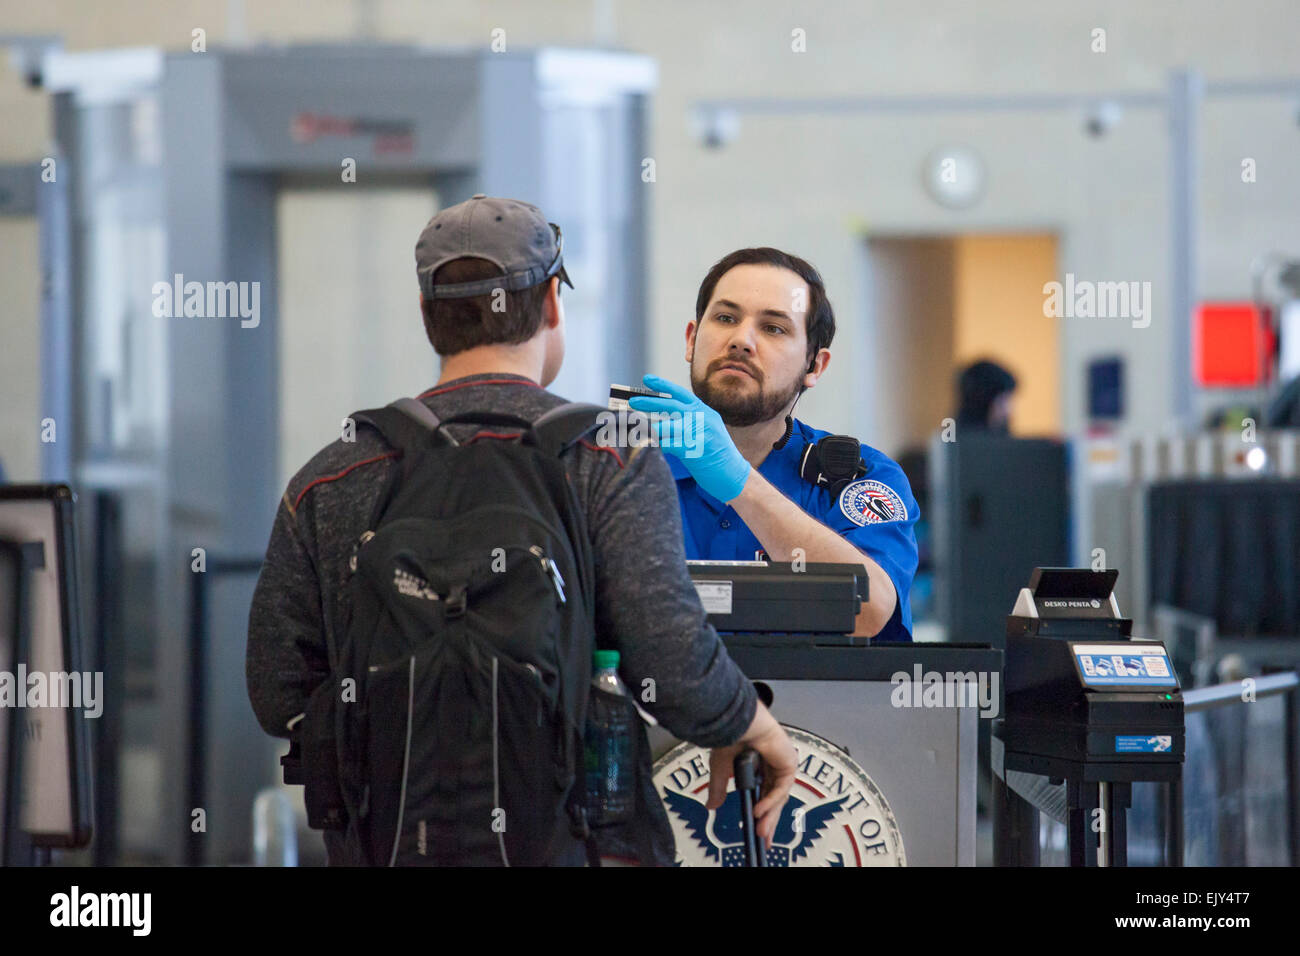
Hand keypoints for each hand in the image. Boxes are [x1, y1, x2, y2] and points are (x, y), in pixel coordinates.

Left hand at [628, 373, 751, 502]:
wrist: (735, 476)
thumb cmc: (717, 456)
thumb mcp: (706, 432)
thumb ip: (688, 424)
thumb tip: (660, 424)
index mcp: (705, 413)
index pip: (681, 394)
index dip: (663, 385)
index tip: (647, 379)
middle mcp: (704, 419)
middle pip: (671, 405)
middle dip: (649, 402)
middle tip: (632, 401)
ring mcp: (700, 434)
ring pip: (667, 426)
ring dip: (651, 428)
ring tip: (640, 428)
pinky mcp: (696, 450)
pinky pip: (670, 445)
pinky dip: (661, 446)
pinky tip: (657, 448)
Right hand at [705, 705, 796, 848]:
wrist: (739, 722)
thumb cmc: (731, 737)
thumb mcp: (721, 769)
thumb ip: (719, 789)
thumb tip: (710, 806)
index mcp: (759, 767)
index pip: (764, 795)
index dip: (761, 815)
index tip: (757, 832)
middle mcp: (773, 767)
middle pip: (774, 800)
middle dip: (768, 821)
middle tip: (763, 840)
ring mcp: (783, 765)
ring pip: (778, 797)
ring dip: (769, 815)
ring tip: (760, 831)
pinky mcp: (789, 764)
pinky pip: (780, 788)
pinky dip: (770, 801)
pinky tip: (759, 811)